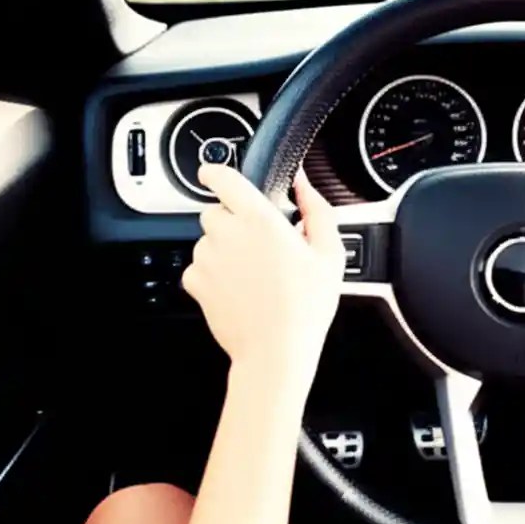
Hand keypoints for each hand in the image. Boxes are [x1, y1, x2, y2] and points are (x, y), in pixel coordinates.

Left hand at [181, 166, 345, 395]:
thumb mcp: (330, 253)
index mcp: (259, 219)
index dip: (216, 172)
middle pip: (215, 211)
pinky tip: (239, 290)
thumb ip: (316, 208)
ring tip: (252, 274)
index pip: (223, 176)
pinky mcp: (194, 282)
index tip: (216, 174)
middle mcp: (227, 233)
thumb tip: (304, 183)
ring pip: (206, 240)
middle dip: (232, 221)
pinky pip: (198, 268)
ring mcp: (206, 258)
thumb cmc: (305, 307)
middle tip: (258, 245)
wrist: (276, 352)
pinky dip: (213, 274)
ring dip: (223, 249)